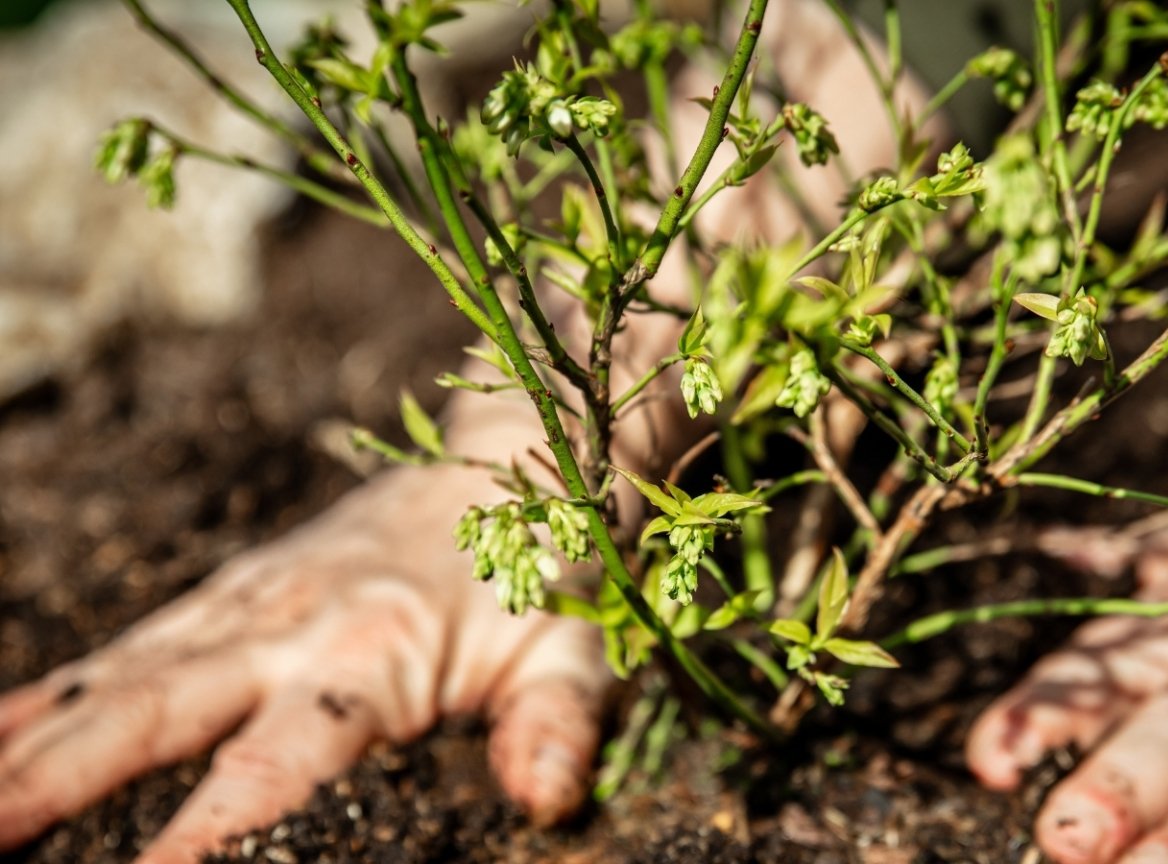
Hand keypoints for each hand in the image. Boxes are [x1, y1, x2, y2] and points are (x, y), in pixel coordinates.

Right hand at [0, 459, 608, 862]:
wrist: (513, 457)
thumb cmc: (542, 565)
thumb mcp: (571, 651)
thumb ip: (556, 728)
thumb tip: (546, 800)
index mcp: (373, 654)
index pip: (273, 767)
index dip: (203, 834)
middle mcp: (290, 625)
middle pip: (154, 714)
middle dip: (58, 780)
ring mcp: (253, 602)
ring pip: (122, 678)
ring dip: (34, 738)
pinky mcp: (239, 587)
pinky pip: (134, 644)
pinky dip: (58, 687)